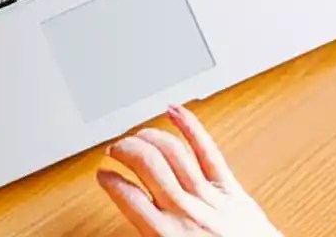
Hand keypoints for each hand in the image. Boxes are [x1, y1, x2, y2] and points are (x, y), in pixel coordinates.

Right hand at [97, 105, 280, 236]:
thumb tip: (136, 220)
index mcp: (167, 236)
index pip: (128, 196)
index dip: (110, 180)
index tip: (104, 174)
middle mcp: (186, 211)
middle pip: (147, 164)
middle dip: (124, 149)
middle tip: (115, 150)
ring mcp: (210, 197)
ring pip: (172, 152)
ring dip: (148, 136)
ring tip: (137, 135)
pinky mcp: (231, 188)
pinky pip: (207, 150)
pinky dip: (189, 126)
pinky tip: (175, 112)